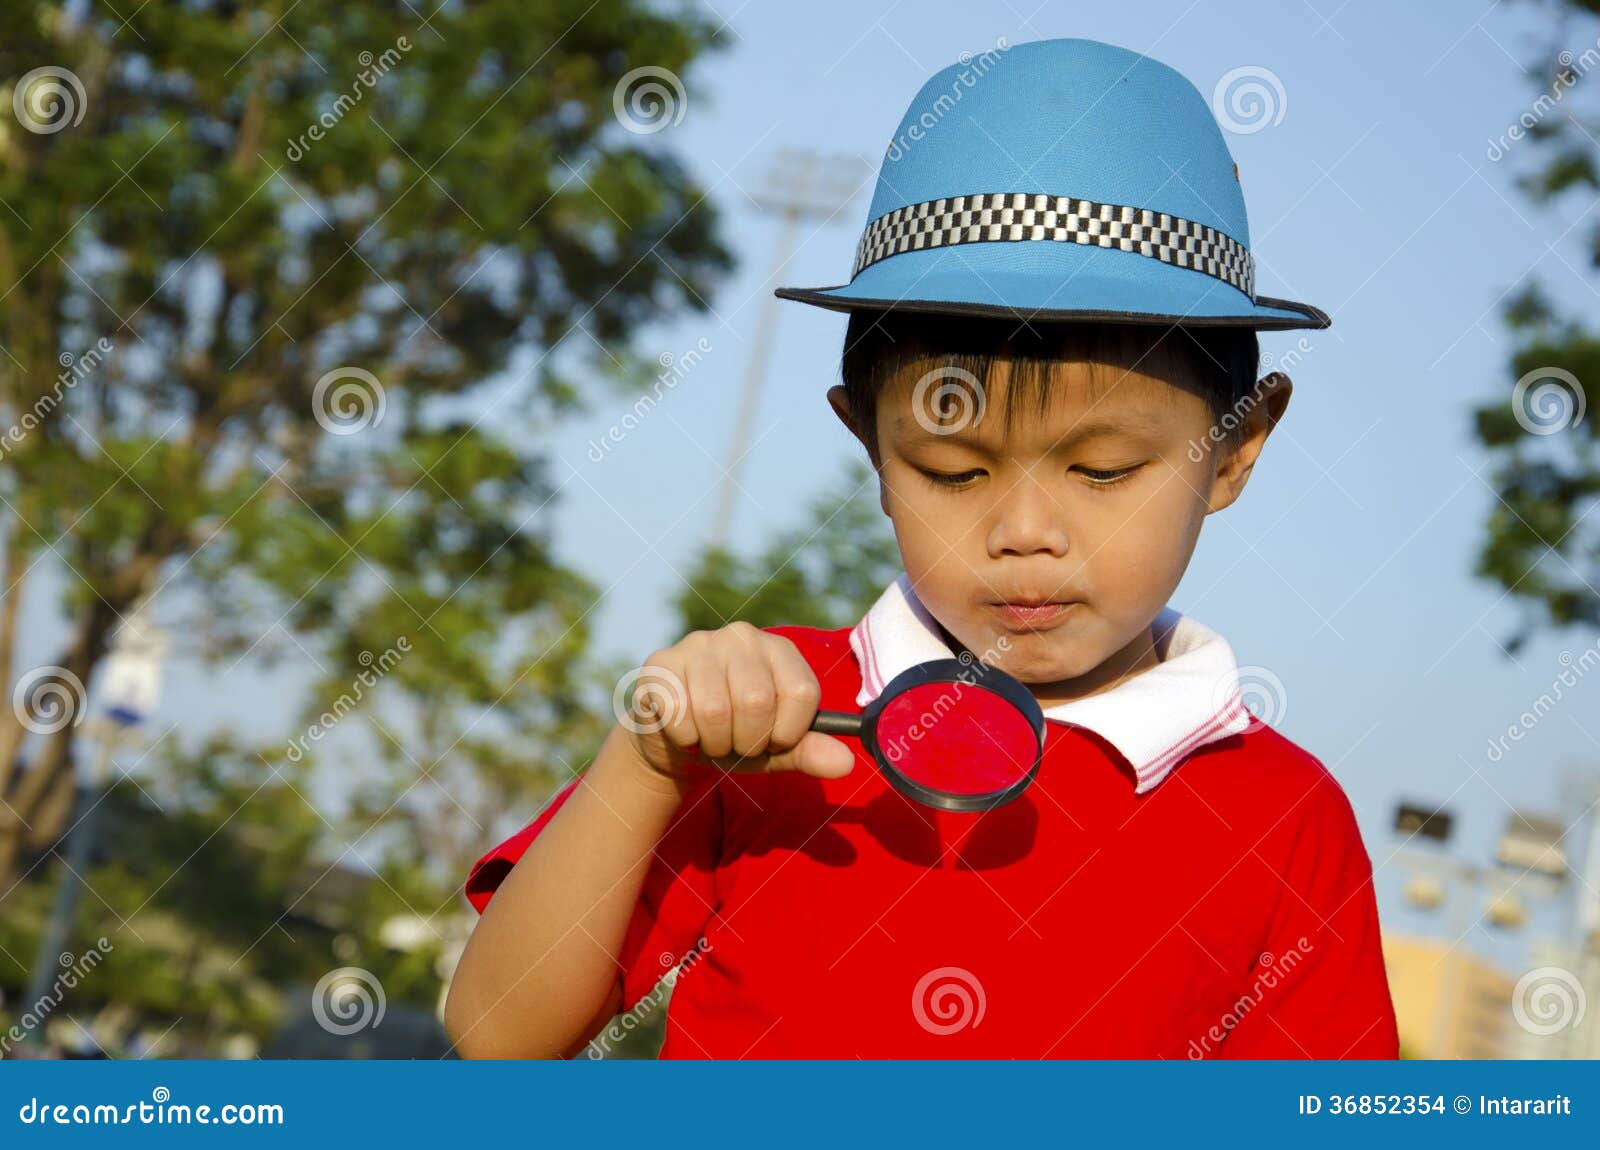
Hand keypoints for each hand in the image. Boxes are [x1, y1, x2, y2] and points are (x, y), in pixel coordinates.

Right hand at [618, 622, 855, 782]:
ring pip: (715, 710)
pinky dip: (685, 738)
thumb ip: (810, 752)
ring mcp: (699, 644)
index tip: (775, 741)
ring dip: (714, 743)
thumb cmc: (734, 737)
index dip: (789, 733)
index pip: (802, 693)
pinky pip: (679, 713)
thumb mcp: (776, 750)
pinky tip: (684, 731)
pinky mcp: (661, 662)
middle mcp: (741, 636)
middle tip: (736, 743)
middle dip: (748, 741)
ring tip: (710, 738)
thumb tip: (845, 764)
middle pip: (756, 701)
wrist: (675, 740)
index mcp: (779, 650)